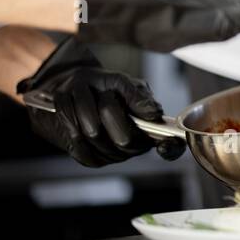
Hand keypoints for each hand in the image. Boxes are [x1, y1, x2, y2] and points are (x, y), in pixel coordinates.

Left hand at [16, 39, 184, 166]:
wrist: (69, 90)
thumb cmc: (100, 86)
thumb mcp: (120, 82)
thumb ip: (136, 95)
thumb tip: (154, 113)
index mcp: (151, 126)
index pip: (171, 147)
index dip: (171, 147)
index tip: (164, 144)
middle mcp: (135, 145)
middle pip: (124, 138)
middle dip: (109, 109)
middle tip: (104, 94)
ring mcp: (113, 155)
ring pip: (95, 135)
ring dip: (83, 108)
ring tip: (82, 95)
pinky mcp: (90, 158)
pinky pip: (78, 143)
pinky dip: (69, 118)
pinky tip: (70, 111)